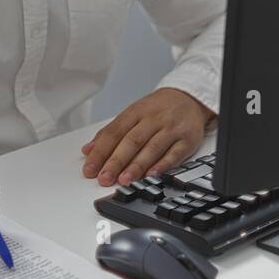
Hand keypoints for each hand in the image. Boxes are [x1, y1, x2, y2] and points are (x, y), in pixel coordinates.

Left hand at [81, 88, 214, 186]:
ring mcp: (171, 129)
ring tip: (123, 180)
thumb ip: (111, 132)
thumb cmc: (158, 109)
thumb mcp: (133, 114)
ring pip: (152, 148)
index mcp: (136, 112)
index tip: (90, 167)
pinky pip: (174, 154)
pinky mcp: (187, 140)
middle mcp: (153, 119)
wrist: (190, 98)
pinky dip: (162, 166)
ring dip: (136, 166)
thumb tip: (88, 150)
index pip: (114, 132)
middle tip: (104, 177)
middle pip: (132, 141)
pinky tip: (151, 175)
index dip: (100, 151)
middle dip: (116, 161)